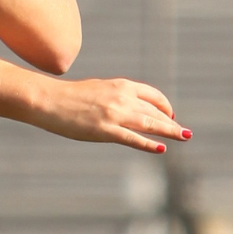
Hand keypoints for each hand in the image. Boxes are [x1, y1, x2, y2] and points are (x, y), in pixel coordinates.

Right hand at [38, 77, 190, 153]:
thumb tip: (127, 105)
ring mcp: (114, 114)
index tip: (171, 115)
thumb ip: (115, 96)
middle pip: (155, 112)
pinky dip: (149, 144)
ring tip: (184, 137)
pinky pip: (133, 139)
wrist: (47, 100)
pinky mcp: (105, 130)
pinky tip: (161, 148)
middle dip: (171, 123)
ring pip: (150, 124)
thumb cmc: (68, 96)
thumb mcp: (98, 89)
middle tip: (185, 133)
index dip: (165, 106)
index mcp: (119, 85)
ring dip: (170, 131)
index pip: (152, 96)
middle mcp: (121, 98)